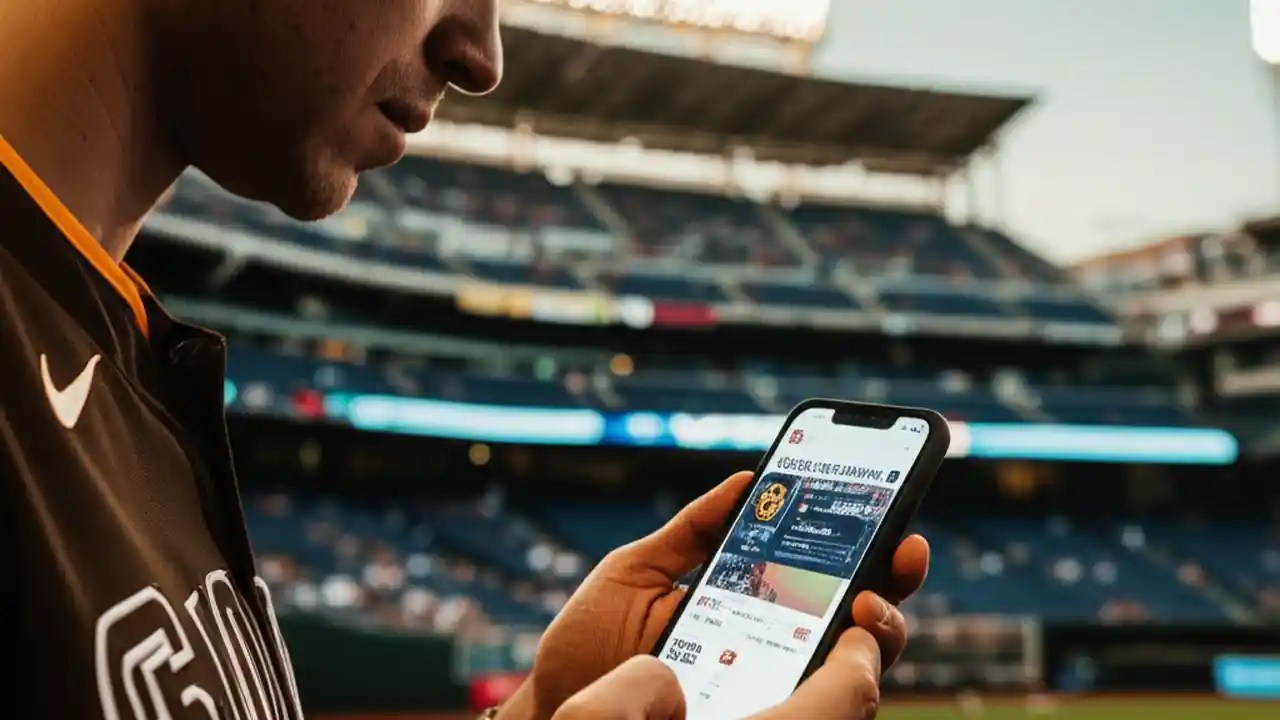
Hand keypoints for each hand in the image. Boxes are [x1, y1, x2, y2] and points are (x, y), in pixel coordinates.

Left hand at [500, 472, 929, 719]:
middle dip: (894, 583)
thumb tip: (746, 477)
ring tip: (866, 603)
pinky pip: (817, 709)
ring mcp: (771, 691)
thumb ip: (692, 528)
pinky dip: (843, 681)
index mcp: (750, 606)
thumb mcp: (638, 570)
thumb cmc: (592, 642)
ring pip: (857, 670)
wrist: (558, 707)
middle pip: (857, 621)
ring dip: (880, 631)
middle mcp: (772, 651)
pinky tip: (842, 647)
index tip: (890, 511)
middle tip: (902, 550)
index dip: (867, 545)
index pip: (823, 577)